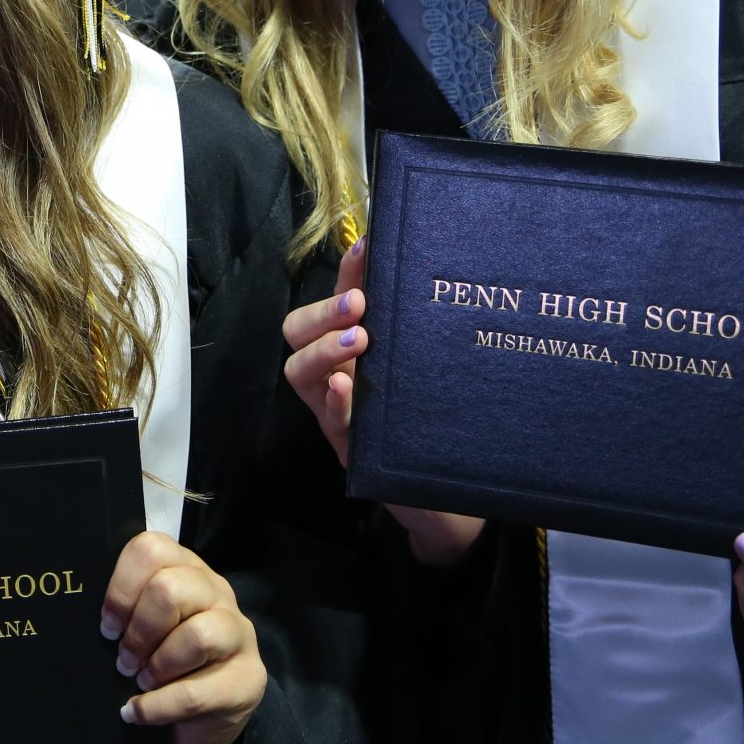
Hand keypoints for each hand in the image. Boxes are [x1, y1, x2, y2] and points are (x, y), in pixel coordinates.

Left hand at [103, 532, 264, 743]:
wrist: (199, 721)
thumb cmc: (160, 666)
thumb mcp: (140, 631)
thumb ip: (122, 615)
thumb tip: (84, 622)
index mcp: (184, 569)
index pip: (151, 549)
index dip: (121, 588)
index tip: (106, 627)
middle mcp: (216, 592)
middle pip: (171, 589)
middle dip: (138, 631)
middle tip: (123, 660)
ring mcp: (238, 633)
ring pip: (197, 635)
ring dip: (157, 665)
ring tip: (141, 682)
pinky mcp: (249, 679)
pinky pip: (199, 691)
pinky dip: (159, 706)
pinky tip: (139, 712)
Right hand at [280, 239, 483, 565]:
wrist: (447, 498)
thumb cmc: (432, 424)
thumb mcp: (422, 369)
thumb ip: (415, 333)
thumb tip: (431, 272)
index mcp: (354, 348)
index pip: (337, 298)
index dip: (346, 271)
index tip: (366, 246)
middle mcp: (336, 374)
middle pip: (296, 331)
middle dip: (321, 313)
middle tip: (357, 306)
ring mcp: (337, 412)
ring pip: (299, 372)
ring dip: (322, 350)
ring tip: (357, 341)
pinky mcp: (350, 448)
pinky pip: (330, 421)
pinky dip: (335, 402)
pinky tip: (346, 388)